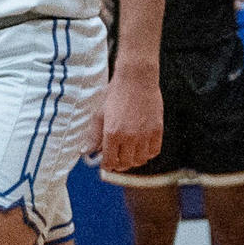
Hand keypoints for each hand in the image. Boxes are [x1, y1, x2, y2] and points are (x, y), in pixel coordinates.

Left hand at [100, 51, 165, 173]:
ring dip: (133, 160)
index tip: (106, 163)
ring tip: (129, 153)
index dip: (107, 165)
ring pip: (140, 160)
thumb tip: (86, 151)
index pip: (110, 161)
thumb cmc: (115, 94)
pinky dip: (148, 153)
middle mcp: (129, 137)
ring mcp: (145, 135)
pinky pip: (154, 152)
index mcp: (112, 133)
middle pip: (125, 163)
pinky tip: (142, 147)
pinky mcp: (157, 130)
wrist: (136, 78)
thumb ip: (93, 135)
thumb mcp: (100, 113)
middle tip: (117, 159)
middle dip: (119, 164)